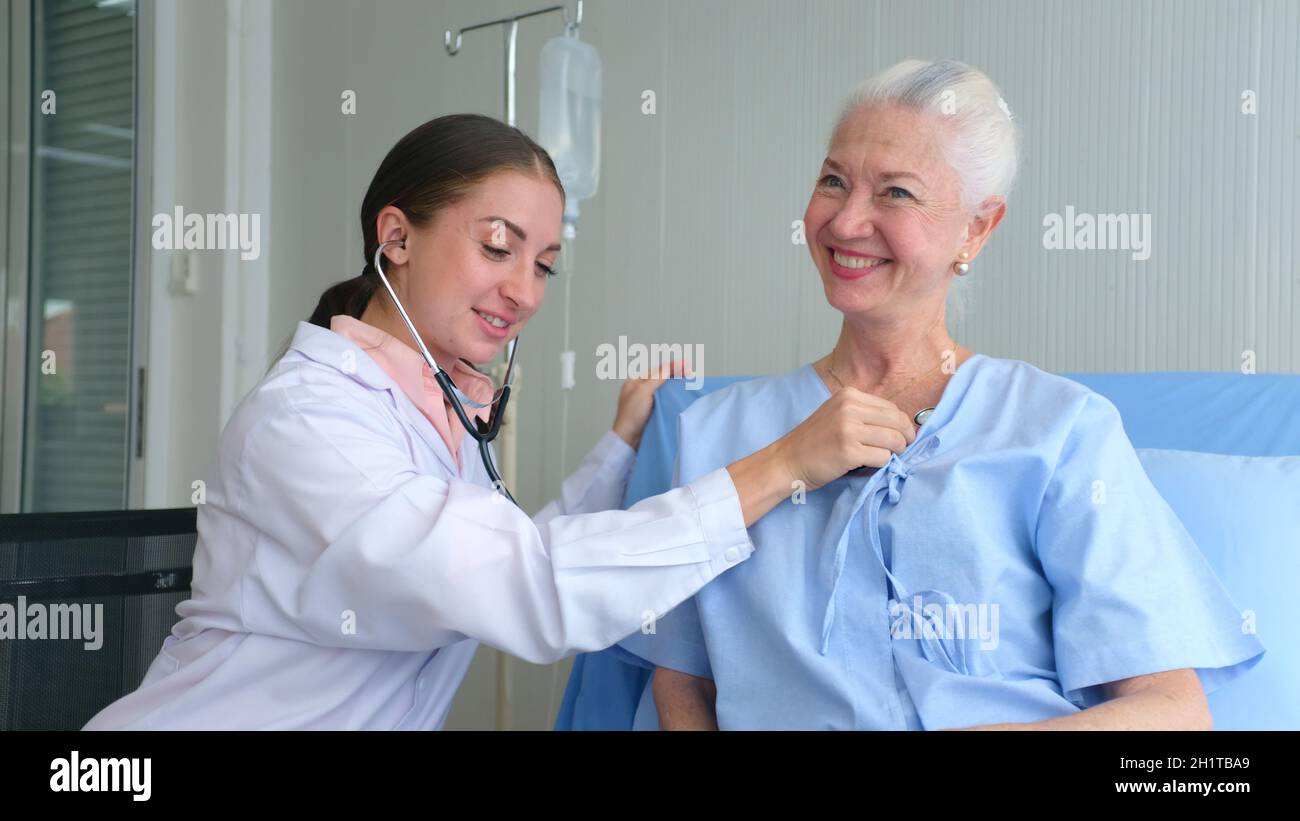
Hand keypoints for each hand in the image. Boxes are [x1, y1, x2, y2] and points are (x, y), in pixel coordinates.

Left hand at [611, 359, 692, 450]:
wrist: (629, 439)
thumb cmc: (632, 414)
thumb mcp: (643, 392)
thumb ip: (657, 378)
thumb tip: (669, 367)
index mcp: (635, 382)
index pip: (656, 370)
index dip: (671, 366)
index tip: (685, 365)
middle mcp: (640, 390)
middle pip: (661, 378)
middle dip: (675, 374)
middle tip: (689, 373)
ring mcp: (647, 401)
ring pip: (664, 389)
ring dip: (675, 385)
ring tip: (688, 381)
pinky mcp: (652, 411)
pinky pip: (665, 400)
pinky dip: (673, 396)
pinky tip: (681, 395)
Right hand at [768, 386, 916, 491]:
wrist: (787, 461)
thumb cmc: (814, 442)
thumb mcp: (837, 415)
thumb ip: (865, 414)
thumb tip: (903, 425)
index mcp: (849, 395)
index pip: (891, 408)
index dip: (903, 424)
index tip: (903, 437)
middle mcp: (849, 408)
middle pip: (897, 422)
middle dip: (906, 438)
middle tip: (902, 450)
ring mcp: (849, 429)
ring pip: (894, 440)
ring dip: (895, 453)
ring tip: (884, 458)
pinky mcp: (849, 451)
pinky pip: (883, 458)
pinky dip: (882, 464)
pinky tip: (870, 465)